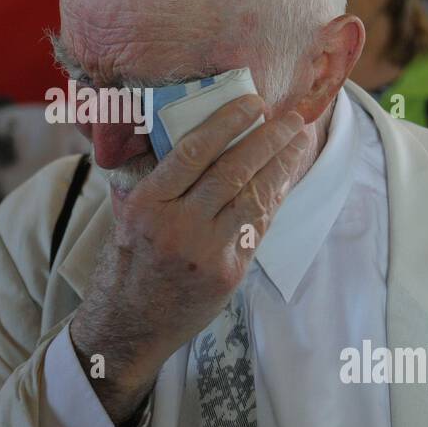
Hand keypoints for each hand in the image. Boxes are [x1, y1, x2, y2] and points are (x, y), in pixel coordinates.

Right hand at [70, 95, 311, 424]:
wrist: (128, 324)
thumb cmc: (129, 260)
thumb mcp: (127, 212)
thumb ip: (156, 176)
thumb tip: (195, 132)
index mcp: (146, 203)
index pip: (194, 151)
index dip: (228, 122)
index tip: (252, 102)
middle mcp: (176, 225)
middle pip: (232, 170)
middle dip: (268, 138)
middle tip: (291, 117)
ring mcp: (205, 251)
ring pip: (253, 196)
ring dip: (282, 164)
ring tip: (299, 139)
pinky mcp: (227, 272)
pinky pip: (258, 226)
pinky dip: (275, 198)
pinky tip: (286, 177)